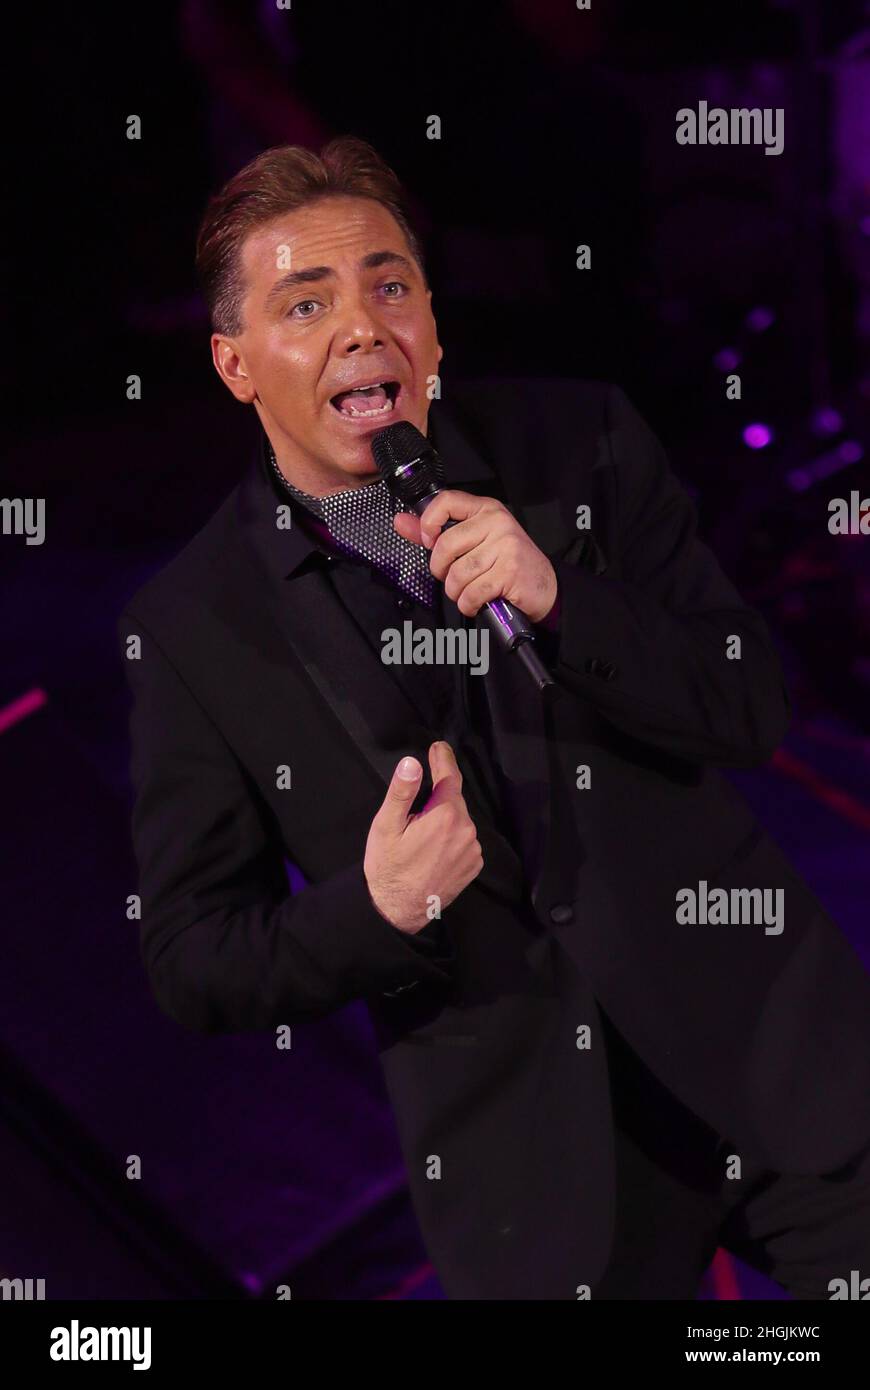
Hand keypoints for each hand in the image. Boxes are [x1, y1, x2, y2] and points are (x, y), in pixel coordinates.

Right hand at [364, 741, 483, 933]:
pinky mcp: (474, 865)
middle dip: (439, 794)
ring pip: (460, 819)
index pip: (450, 776)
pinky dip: (452, 836)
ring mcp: (473, 849)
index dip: (443, 759)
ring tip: (421, 832)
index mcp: (445, 815)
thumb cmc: (388, 867)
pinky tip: (433, 847)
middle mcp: (466, 830)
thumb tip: (412, 762)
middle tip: (416, 804)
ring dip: (445, 817)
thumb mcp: (386, 826)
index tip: (438, 746)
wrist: (398, 911)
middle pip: (454, 799)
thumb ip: (402, 792)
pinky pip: (464, 839)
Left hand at [394, 492, 557, 623]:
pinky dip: (469, 604)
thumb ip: (436, 532)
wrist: (545, 586)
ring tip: (468, 592)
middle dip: (441, 571)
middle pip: (445, 546)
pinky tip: (477, 602)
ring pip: (457, 574)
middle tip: (453, 577)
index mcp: (485, 509)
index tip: (429, 541)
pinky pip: (472, 593)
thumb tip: (401, 522)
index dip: (428, 523)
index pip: (446, 501)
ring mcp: (506, 546)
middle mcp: (497, 523)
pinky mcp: (510, 571)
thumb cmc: (506, 563)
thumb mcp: (474, 541)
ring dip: (456, 592)